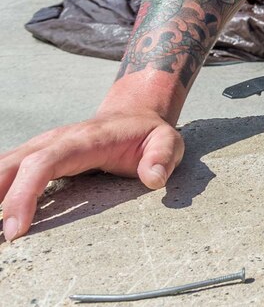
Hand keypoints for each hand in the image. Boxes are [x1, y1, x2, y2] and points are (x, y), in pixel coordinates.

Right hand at [0, 110, 183, 240]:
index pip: (43, 164)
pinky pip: (7, 172)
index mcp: (82, 140)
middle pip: (12, 166)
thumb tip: (153, 178)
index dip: (24, 194)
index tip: (16, 229)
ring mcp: (41, 147)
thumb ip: (162, 158)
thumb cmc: (148, 134)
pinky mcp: (36, 156)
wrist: (135, 115)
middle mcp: (54, 141)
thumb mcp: (167, 142)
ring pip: (3, 167)